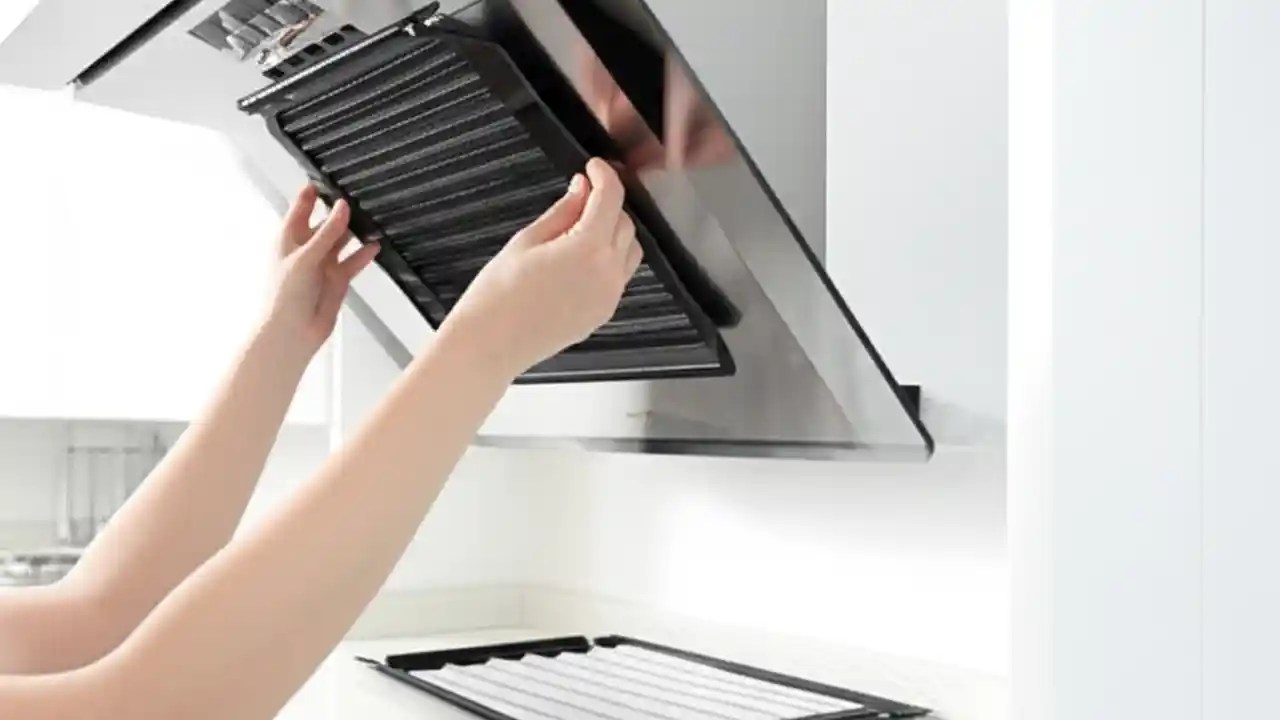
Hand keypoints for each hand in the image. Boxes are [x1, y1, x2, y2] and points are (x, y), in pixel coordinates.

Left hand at [266, 185, 380, 354]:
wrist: (292, 332)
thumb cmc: (286, 294)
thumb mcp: (305, 257)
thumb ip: (327, 232)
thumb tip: (343, 206)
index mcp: (289, 237)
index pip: (301, 208)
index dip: (313, 193)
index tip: (327, 176)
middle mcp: (306, 247)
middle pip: (326, 222)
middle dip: (340, 210)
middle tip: (360, 193)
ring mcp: (323, 263)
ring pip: (342, 241)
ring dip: (355, 231)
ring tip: (373, 217)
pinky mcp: (337, 279)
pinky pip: (353, 261)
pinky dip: (363, 254)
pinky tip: (376, 245)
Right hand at [438, 158, 642, 377]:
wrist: (490, 344)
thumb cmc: (498, 296)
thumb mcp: (527, 241)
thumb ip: (563, 211)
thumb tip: (582, 189)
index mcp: (588, 249)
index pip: (611, 198)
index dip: (605, 175)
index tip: (595, 167)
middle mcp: (607, 274)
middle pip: (626, 223)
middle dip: (608, 204)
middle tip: (582, 194)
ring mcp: (608, 297)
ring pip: (630, 250)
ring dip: (614, 232)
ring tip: (582, 226)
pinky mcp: (603, 313)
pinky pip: (620, 276)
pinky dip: (610, 258)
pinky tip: (581, 256)